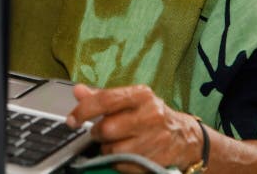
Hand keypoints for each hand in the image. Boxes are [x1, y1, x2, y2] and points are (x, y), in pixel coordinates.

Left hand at [66, 84, 202, 173]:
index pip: (106, 100)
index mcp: (141, 95)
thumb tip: (78, 91)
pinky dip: (119, 162)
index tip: (72, 120)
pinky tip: (128, 154)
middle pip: (107, 129)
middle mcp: (151, 114)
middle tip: (103, 132)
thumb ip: (101, 97)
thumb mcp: (129, 101)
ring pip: (114, 150)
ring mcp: (156, 139)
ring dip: (108, 149)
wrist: (184, 137)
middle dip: (99, 133)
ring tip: (118, 142)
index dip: (84, 110)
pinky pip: (124, 166)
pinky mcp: (157, 160)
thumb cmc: (150, 116)